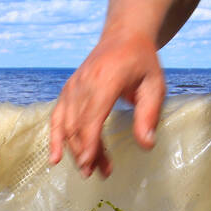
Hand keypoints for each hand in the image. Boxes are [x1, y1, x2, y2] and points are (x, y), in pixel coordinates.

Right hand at [49, 30, 164, 177]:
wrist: (123, 36)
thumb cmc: (142, 63)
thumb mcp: (155, 86)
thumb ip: (149, 115)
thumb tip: (146, 145)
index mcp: (106, 78)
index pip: (92, 116)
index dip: (90, 142)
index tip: (90, 165)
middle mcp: (85, 82)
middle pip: (78, 125)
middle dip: (86, 152)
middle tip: (100, 174)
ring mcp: (73, 85)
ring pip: (68, 125)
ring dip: (76, 150)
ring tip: (90, 170)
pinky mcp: (68, 90)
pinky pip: (58, 117)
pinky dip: (55, 138)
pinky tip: (56, 158)